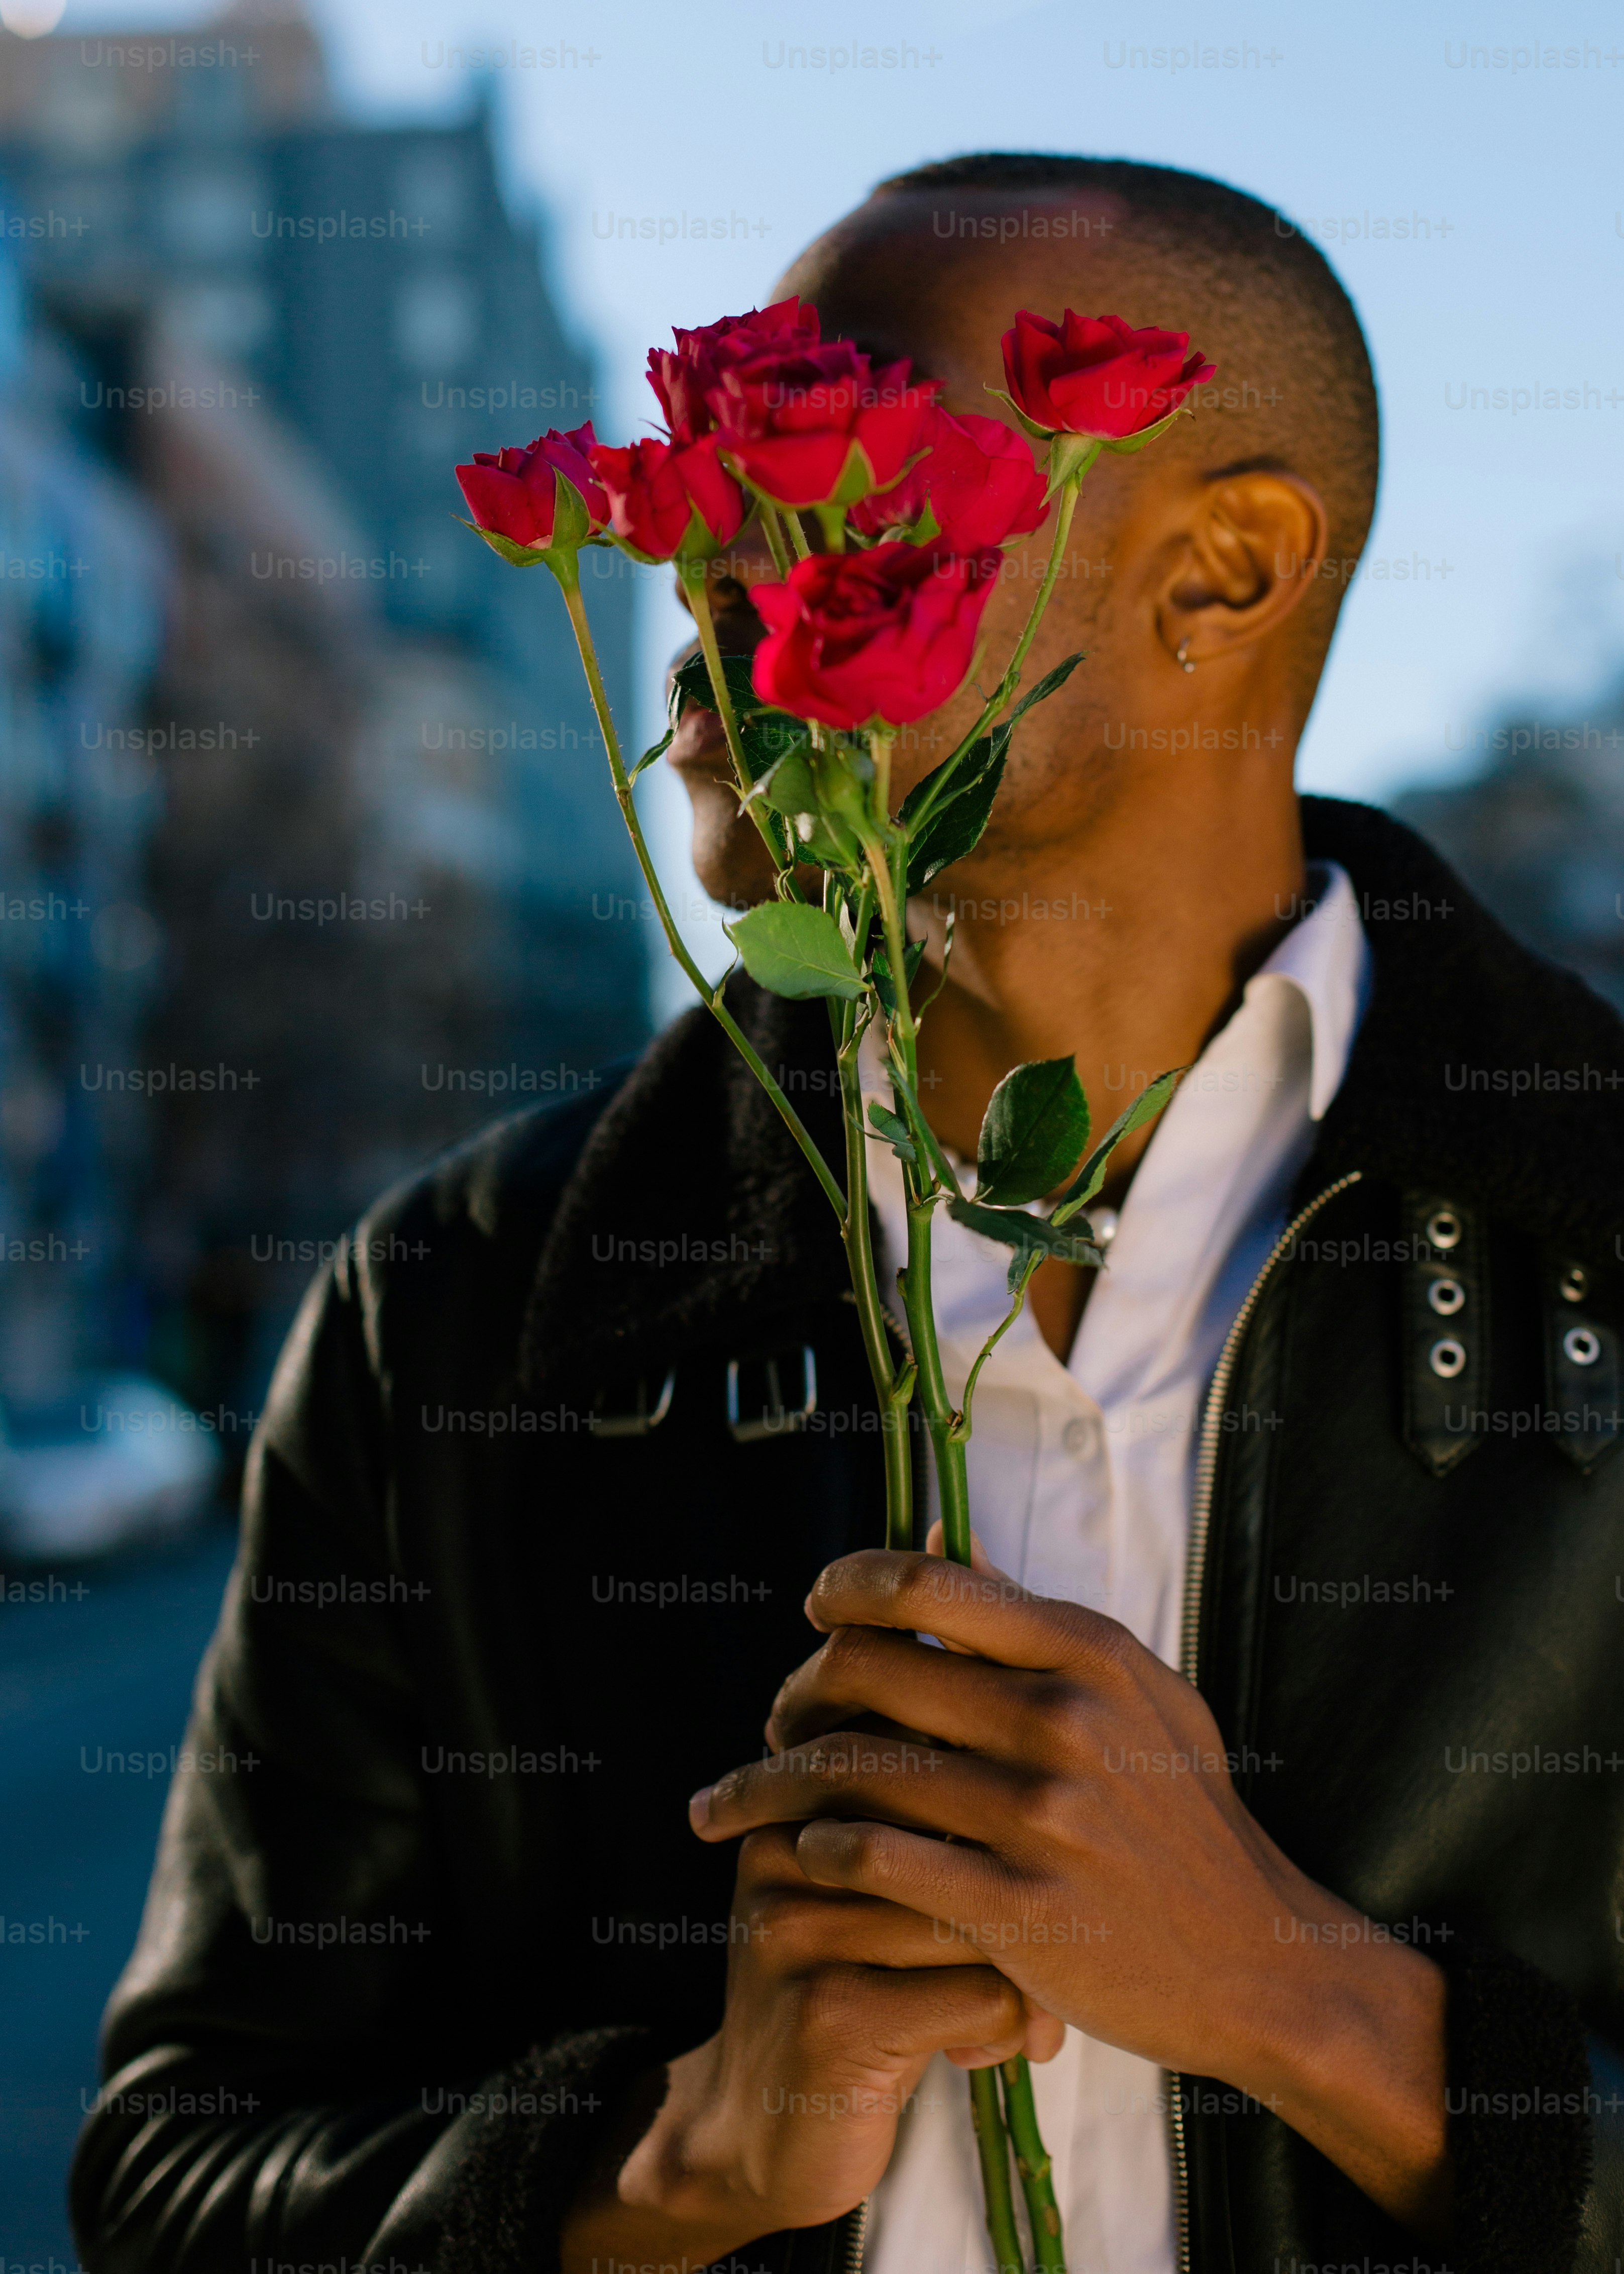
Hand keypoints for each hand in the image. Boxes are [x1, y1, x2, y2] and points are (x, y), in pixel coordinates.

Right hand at [560, 1817, 1062, 2273]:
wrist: (758, 2136)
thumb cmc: (854, 1998)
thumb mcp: (875, 1901)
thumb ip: (931, 1832)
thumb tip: (1062, 1788)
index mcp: (799, 1805)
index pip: (937, 1767)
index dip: (1003, 1832)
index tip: (1022, 1892)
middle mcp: (789, 1851)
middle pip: (966, 1837)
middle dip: (1031, 1906)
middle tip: (1049, 1966)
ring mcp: (798, 1932)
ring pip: (982, 1917)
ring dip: (1026, 1979)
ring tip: (1007, 2018)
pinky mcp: (826, 2017)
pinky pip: (979, 1995)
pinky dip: (1006, 2032)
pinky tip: (972, 2057)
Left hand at [688, 1545, 1451, 2238]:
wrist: (1256, 1960)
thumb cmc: (1185, 1817)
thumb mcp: (1141, 1692)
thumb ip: (1040, 1618)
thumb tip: (950, 1537)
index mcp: (1086, 1653)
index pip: (928, 1585)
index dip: (850, 1586)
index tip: (817, 1608)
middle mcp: (1060, 1719)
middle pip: (871, 1669)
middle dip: (797, 1690)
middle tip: (771, 1718)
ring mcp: (1040, 1815)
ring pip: (859, 1769)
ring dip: (775, 1783)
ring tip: (731, 1803)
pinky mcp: (1019, 1908)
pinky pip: (879, 1860)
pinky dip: (824, 1850)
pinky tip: (805, 1853)